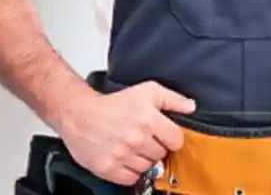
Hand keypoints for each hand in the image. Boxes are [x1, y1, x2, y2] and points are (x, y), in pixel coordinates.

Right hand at [57, 81, 195, 185]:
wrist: (80, 114)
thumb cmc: (113, 103)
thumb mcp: (147, 91)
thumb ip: (172, 99)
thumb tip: (191, 107)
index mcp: (149, 119)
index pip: (176, 141)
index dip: (171, 138)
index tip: (164, 135)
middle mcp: (136, 138)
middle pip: (161, 155)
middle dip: (156, 148)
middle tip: (144, 139)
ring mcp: (122, 155)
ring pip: (147, 167)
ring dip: (143, 160)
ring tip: (132, 148)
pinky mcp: (108, 168)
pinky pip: (131, 179)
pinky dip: (130, 172)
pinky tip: (125, 159)